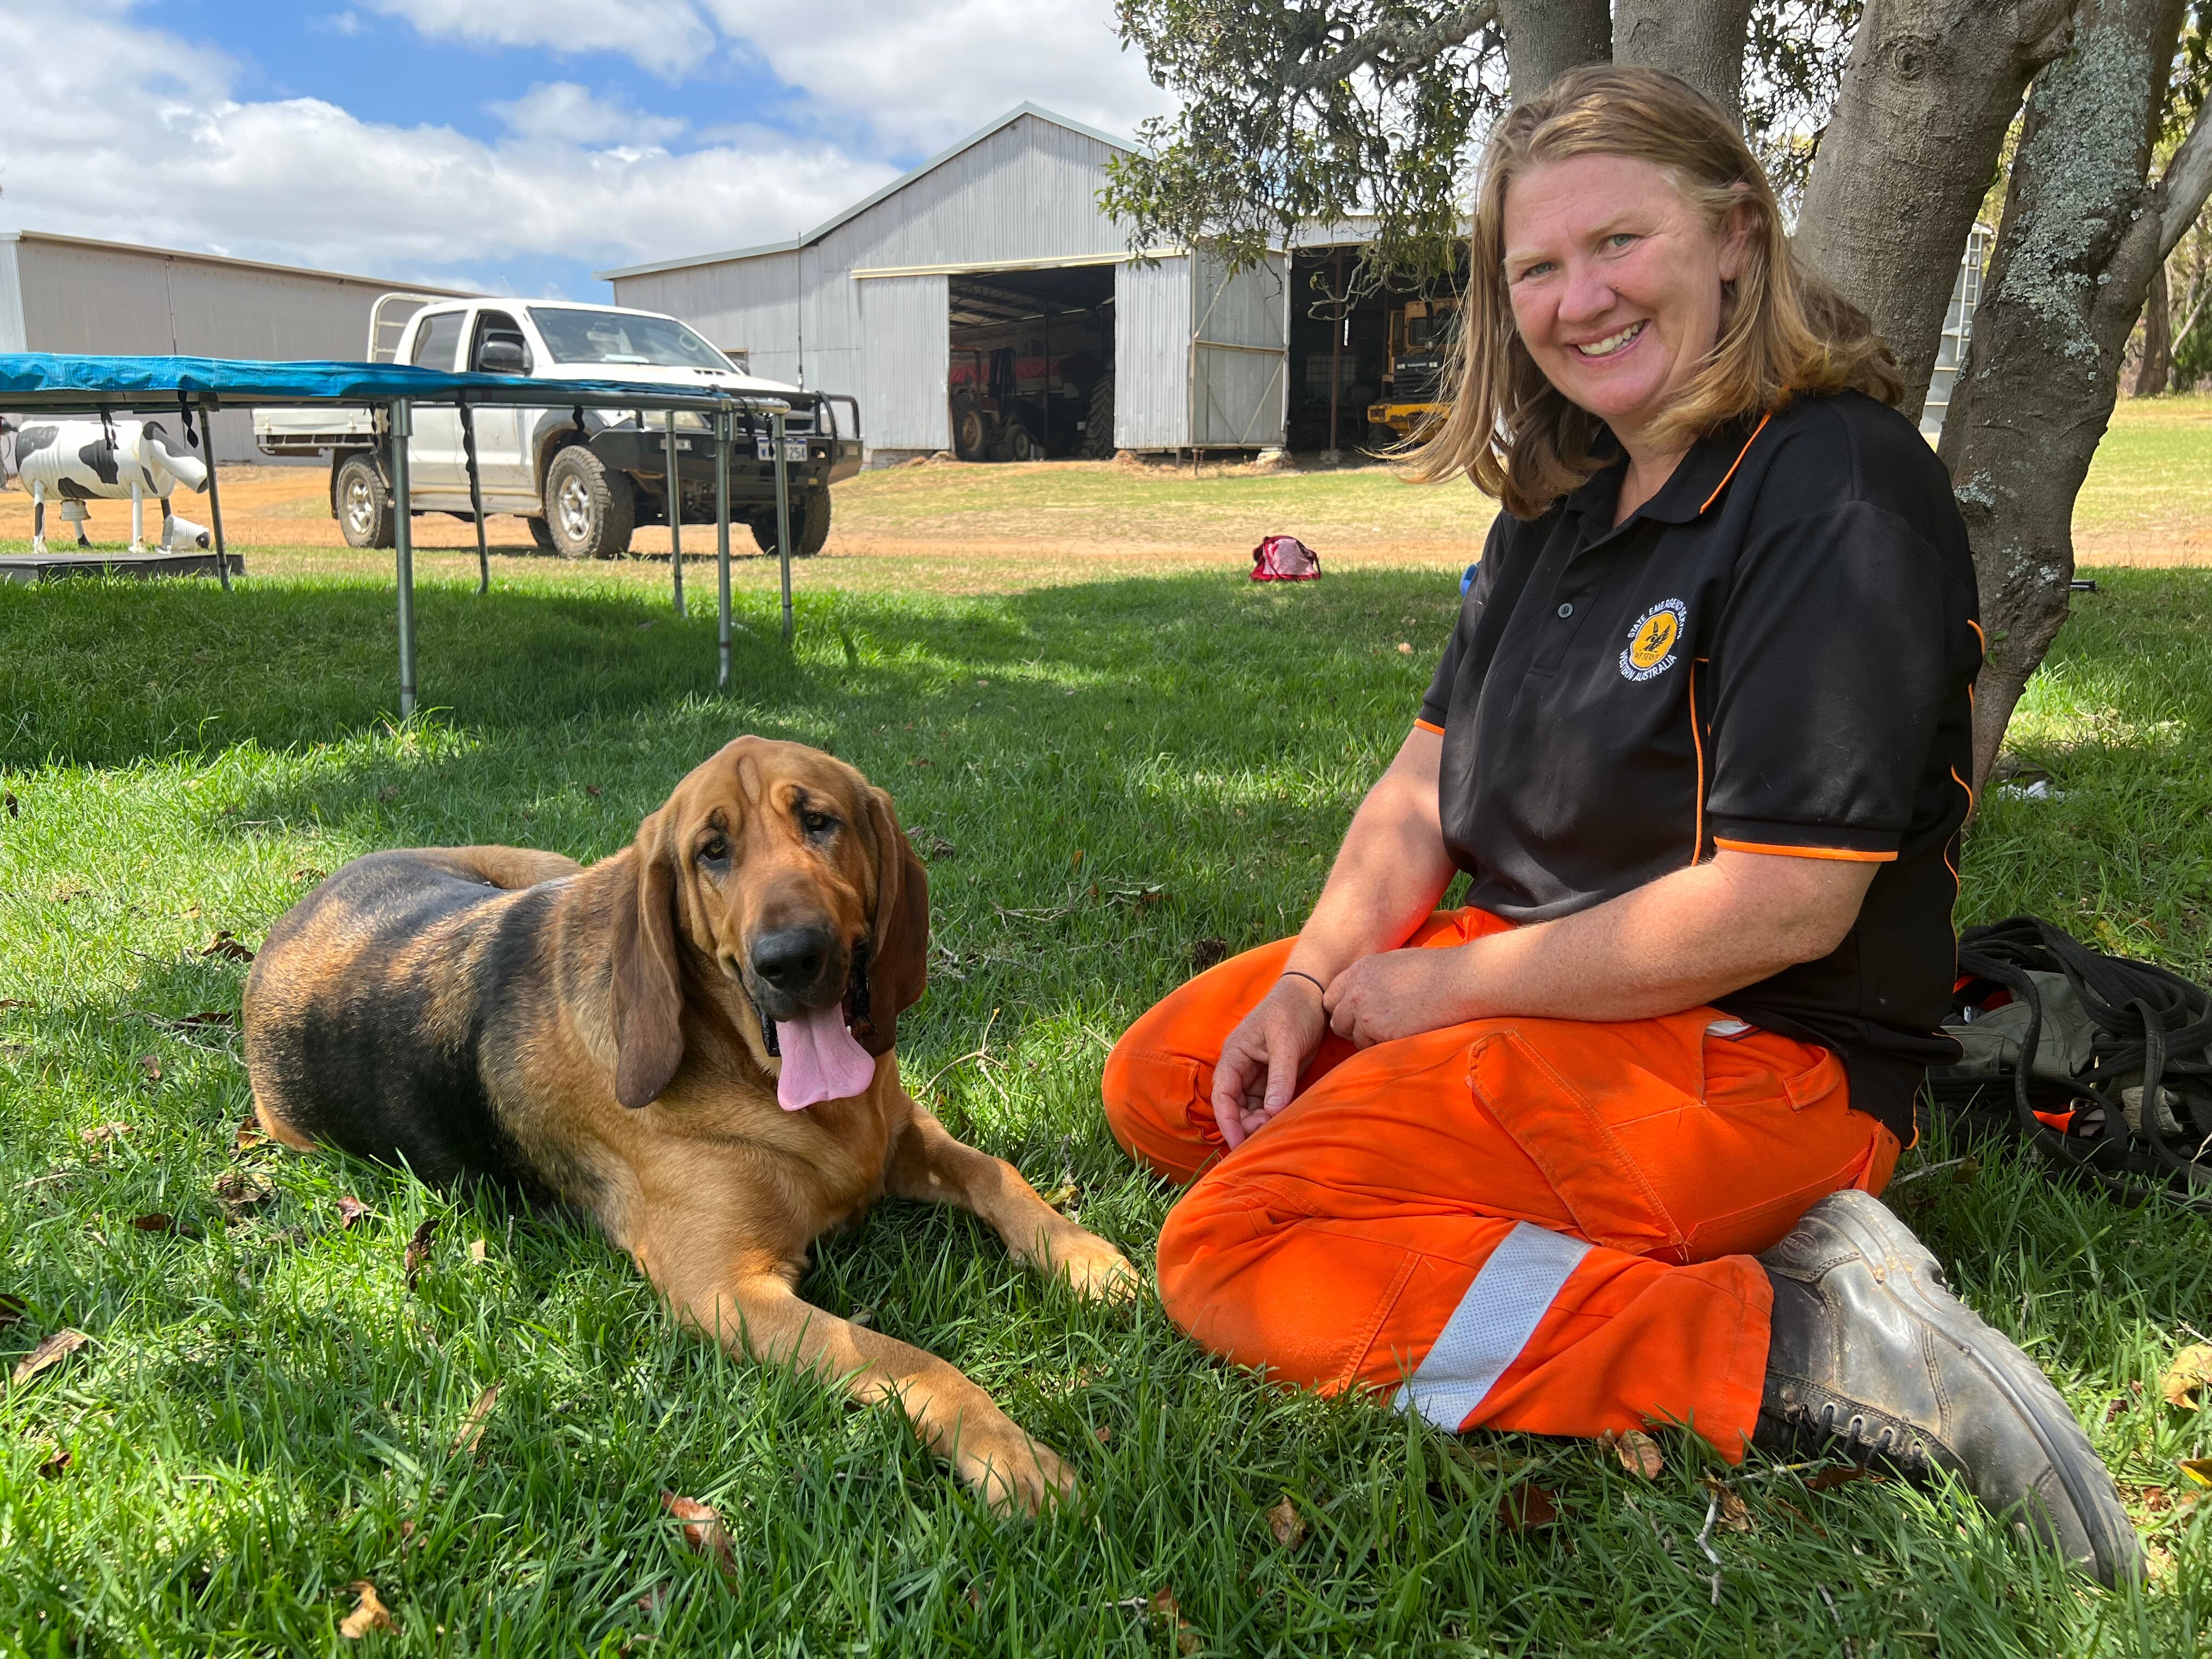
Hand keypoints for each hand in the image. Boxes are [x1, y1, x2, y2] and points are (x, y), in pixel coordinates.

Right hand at [1210, 976, 1329, 1149]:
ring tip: (1278, 1131)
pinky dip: (1273, 1114)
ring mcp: (1258, 1072)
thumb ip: (1279, 1077)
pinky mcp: (1275, 1076)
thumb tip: (1272, 1112)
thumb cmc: (1295, 1009)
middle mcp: (1241, 1066)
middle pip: (1235, 1105)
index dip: (1227, 1121)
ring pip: (1251, 1106)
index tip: (1237, 1143)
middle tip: (1267, 1136)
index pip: (1223, 1094)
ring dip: (1260, 1121)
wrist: (1315, 993)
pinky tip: (1284, 1122)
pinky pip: (1269, 1102)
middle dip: (1246, 1123)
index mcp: (1235, 1054)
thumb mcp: (1286, 1042)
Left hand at [1323, 944, 1473, 1047]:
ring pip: (1354, 1037)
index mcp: (1360, 970)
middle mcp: (1356, 990)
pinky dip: (1384, 1046)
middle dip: (1352, 1027)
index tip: (1358, 1015)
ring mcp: (1366, 1012)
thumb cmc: (1436, 971)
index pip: (1331, 997)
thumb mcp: (1394, 962)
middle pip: (1337, 1021)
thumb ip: (1372, 978)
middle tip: (1376, 1029)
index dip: (1344, 1009)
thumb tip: (1363, 994)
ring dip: (1369, 1039)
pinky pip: (1371, 1048)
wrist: (1460, 981)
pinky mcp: (1381, 1031)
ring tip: (1397, 1030)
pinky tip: (1405, 1034)